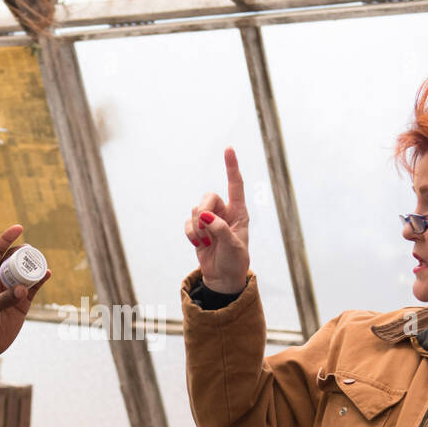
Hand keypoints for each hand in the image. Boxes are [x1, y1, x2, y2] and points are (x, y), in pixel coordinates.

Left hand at [0, 224, 49, 369]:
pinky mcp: (22, 303)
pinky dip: (41, 280)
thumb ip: (3, 300)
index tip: (19, 228)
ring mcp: (12, 292)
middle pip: (13, 260)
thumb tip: (23, 288)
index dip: (6, 239)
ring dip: (33, 266)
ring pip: (25, 273)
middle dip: (23, 253)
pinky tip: (47, 273)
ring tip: (41, 262)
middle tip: (31, 252)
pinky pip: (33, 287)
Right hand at [184, 147, 249, 293]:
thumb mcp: (232, 246)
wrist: (223, 278)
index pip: (236, 185)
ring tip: (206, 242)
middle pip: (208, 197)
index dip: (232, 167)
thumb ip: (220, 229)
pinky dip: (191, 234)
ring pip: (196, 210)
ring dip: (198, 227)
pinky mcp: (198, 229)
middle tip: (206, 229)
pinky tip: (199, 244)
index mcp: (239, 212)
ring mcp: (210, 220)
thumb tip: (204, 216)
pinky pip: (188, 222)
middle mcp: (224, 212)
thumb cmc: (235, 261)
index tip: (229, 149)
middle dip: (203, 211)